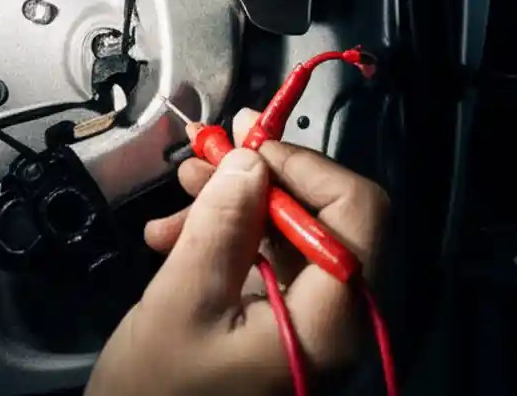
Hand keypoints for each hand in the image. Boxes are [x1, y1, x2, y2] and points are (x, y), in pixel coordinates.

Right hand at [87, 108, 389, 395]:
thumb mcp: (182, 300)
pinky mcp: (284, 334)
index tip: (248, 145)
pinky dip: (226, 243)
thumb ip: (222, 222)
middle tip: (203, 154)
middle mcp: (338, 322)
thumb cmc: (158, 395)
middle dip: (260, 180)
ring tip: (176, 195)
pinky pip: (269, 268)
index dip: (307, 166)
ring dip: (234, 207)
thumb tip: (255, 158)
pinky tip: (173, 239)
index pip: (358, 212)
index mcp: (332, 320)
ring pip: (291, 239)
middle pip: (325, 220)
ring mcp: (312, 330)